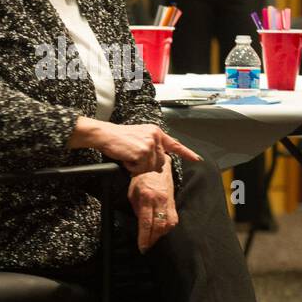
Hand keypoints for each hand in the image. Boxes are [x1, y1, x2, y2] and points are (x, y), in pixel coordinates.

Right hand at [69, 119, 200, 174]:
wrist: (105, 134)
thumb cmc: (119, 138)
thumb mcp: (140, 137)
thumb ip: (153, 147)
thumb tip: (162, 165)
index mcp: (156, 132)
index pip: (175, 144)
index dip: (187, 153)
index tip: (197, 159)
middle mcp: (155, 137)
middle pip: (160, 163)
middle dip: (147, 165)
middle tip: (133, 157)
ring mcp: (150, 144)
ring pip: (150, 168)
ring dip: (138, 167)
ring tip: (128, 156)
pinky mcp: (142, 152)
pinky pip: (140, 169)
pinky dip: (132, 168)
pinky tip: (126, 158)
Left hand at [129, 164, 177, 252]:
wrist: (157, 166)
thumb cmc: (141, 179)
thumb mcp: (132, 193)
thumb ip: (136, 209)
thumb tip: (140, 224)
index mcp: (147, 198)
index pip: (146, 223)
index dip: (144, 237)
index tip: (142, 247)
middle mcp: (159, 200)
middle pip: (158, 227)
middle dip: (152, 240)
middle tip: (146, 247)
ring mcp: (168, 202)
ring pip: (168, 225)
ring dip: (160, 235)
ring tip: (153, 239)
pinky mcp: (174, 202)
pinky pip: (173, 220)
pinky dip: (167, 228)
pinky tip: (161, 231)